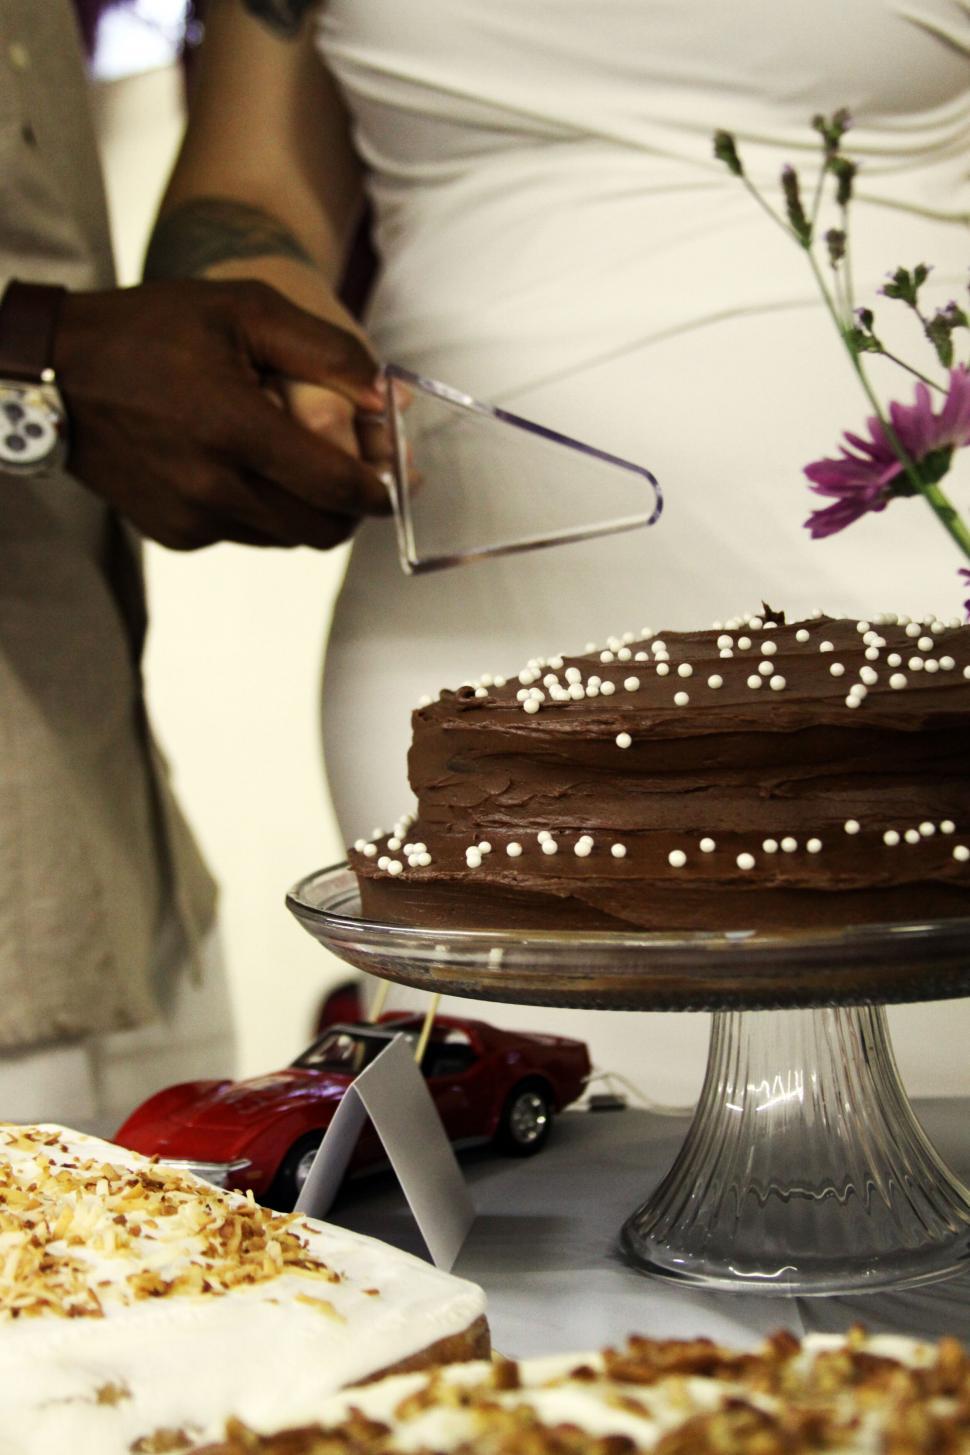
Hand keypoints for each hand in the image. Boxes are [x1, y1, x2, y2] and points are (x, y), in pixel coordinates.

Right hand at [52, 279, 391, 549]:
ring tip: (290, 460)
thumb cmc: (154, 329)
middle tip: (354, 476)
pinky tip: (239, 467)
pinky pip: (246, 535)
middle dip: (348, 508)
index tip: (391, 482)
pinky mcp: (176, 535)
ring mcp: (192, 518)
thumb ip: (327, 353)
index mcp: (234, 427)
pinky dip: (261, 511)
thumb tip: (387, 398)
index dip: (377, 492)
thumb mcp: (245, 309)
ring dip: (305, 510)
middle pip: (320, 528)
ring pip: (286, 537)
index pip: (337, 488)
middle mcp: (212, 486)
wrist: (60, 374)